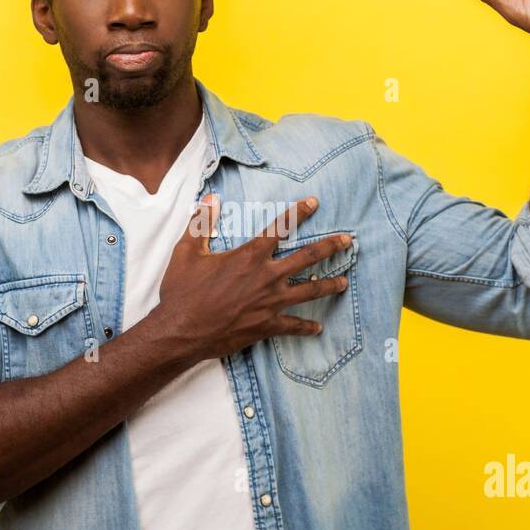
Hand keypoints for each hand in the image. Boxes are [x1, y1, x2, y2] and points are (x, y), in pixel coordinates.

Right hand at [151, 195, 351, 364]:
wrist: (181, 331)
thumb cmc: (183, 292)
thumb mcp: (187, 252)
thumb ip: (201, 223)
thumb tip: (210, 198)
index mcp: (249, 256)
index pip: (280, 227)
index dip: (299, 213)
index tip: (315, 203)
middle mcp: (266, 277)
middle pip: (307, 258)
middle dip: (330, 247)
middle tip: (349, 241)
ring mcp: (270, 303)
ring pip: (309, 291)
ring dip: (329, 285)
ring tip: (344, 283)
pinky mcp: (267, 326)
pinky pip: (293, 326)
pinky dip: (306, 327)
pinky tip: (318, 328)